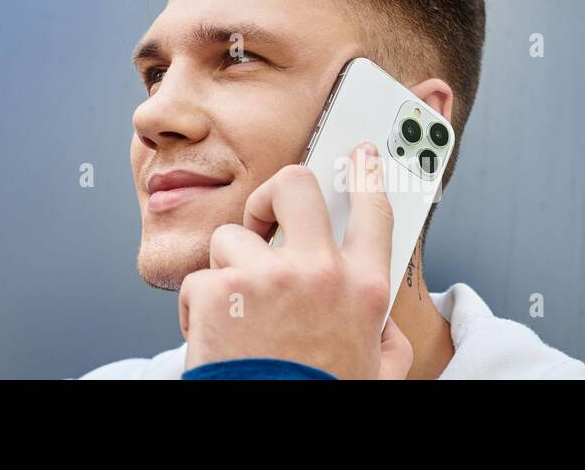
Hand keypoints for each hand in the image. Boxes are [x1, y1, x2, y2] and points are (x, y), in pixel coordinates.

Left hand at [179, 143, 411, 378]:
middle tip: (266, 219)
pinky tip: (216, 337)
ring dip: (229, 272)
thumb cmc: (323, 394)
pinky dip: (199, 309)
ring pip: (233, 239)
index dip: (366, 174)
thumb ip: (385, 334)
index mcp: (363, 288)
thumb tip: (382, 320)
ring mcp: (267, 278)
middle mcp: (319, 273)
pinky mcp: (220, 292)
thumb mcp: (378, 369)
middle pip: (295, 187)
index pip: (374, 211)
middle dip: (273, 196)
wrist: (273, 427)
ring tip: (239, 313)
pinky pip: (200, 280)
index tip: (358, 157)